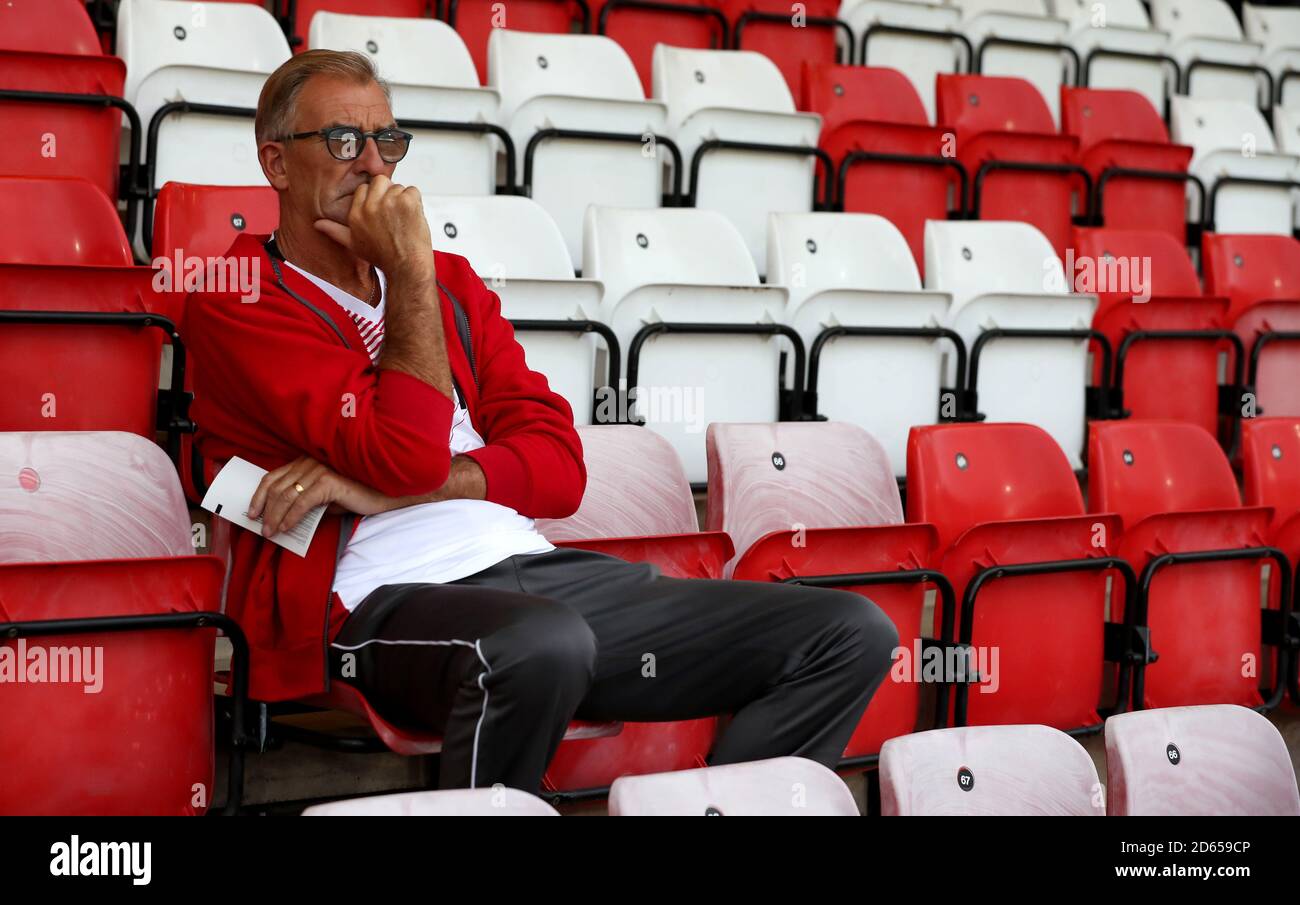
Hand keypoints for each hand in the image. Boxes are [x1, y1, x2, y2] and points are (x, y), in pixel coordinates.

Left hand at [248, 456, 390, 537]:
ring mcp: (318, 470)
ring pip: (286, 496)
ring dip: (275, 517)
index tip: (251, 513)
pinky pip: (302, 503)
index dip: (258, 496)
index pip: (272, 477)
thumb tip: (278, 518)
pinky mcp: (328, 481)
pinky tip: (286, 528)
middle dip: (266, 510)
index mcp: (304, 462)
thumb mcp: (321, 497)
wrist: (379, 496)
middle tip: (262, 529)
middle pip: (276, 487)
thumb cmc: (351, 497)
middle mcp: (308, 462)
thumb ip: (302, 500)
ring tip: (271, 532)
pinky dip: (291, 517)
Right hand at [313, 175, 432, 284]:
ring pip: (399, 187)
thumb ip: (335, 231)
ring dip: (405, 200)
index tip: (383, 211)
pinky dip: (416, 202)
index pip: (364, 188)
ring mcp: (389, 202)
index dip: (376, 197)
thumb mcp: (353, 244)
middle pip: (381, 181)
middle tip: (396, 213)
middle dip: (390, 193)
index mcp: (356, 213)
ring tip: (404, 220)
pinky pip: (413, 191)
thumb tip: (318, 224)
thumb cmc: (383, 258)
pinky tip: (413, 218)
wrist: (406, 268)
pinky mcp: (406, 202)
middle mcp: (370, 206)